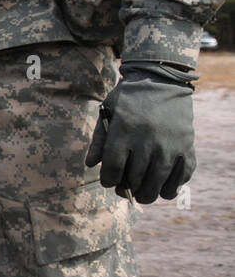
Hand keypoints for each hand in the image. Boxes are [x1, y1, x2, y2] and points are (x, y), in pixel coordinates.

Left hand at [87, 62, 195, 203]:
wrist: (161, 81)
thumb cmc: (130, 98)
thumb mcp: (108, 112)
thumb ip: (99, 140)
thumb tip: (91, 165)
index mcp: (124, 131)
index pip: (113, 167)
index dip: (109, 180)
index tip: (108, 182)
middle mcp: (147, 140)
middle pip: (136, 177)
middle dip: (127, 189)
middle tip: (125, 191)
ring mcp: (169, 145)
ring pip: (158, 181)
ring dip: (149, 193)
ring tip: (143, 195)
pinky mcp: (186, 146)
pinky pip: (182, 174)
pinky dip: (173, 186)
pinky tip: (164, 189)